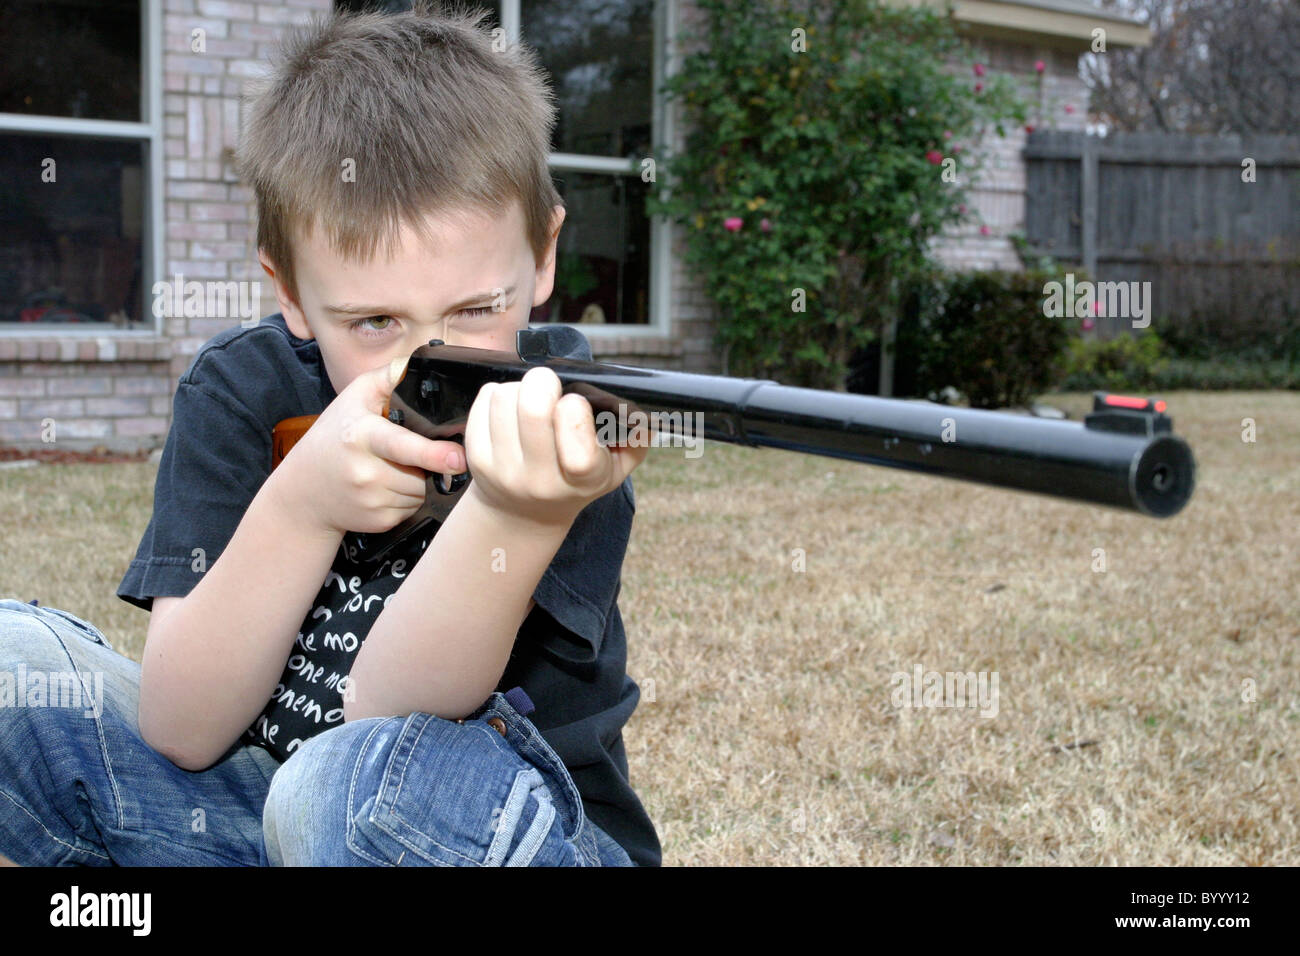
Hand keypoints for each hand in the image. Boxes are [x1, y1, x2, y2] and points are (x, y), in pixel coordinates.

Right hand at [270, 355, 466, 536]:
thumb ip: (389, 377)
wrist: (304, 489)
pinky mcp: (379, 521)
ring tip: (394, 468)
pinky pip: (413, 508)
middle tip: (408, 453)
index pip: (402, 445)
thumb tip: (420, 363)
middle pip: (422, 471)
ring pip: (422, 492)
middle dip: (426, 463)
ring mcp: (371, 500)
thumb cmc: (334, 437)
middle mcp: (364, 471)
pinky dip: (408, 498)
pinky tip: (387, 487)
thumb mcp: (354, 397)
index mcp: (360, 436)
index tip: (458, 458)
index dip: (433, 453)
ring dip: (419, 481)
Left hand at [462, 365, 647, 528]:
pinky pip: (483, 401)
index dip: (574, 407)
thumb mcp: (618, 467)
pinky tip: (510, 409)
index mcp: (580, 479)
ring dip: (519, 388)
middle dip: (544, 382)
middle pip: (532, 408)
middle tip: (551, 386)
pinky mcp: (477, 459)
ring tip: (530, 401)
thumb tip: (641, 407)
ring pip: (504, 398)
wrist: (524, 515)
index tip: (576, 404)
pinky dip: (497, 394)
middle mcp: (540, 479)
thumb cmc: (577, 480)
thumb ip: (637, 436)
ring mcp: (504, 470)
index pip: (574, 435)